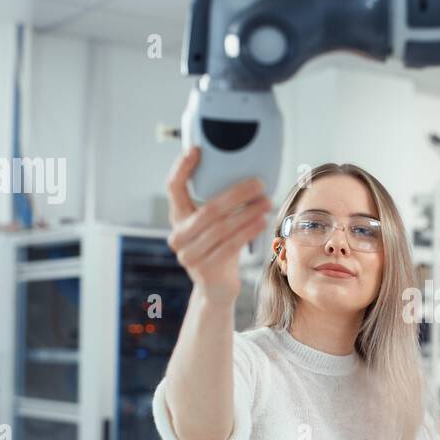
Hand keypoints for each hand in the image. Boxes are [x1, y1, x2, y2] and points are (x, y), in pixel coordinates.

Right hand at [166, 147, 271, 302]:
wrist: (216, 289)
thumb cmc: (220, 250)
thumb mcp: (215, 226)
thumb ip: (220, 206)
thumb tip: (249, 177)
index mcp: (177, 219)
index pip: (173, 188)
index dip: (182, 168)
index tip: (196, 150)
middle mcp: (178, 235)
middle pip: (209, 209)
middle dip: (237, 194)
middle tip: (259, 183)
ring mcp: (189, 254)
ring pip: (222, 227)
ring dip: (248, 213)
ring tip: (266, 202)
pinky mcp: (205, 269)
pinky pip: (230, 245)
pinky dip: (248, 231)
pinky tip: (262, 222)